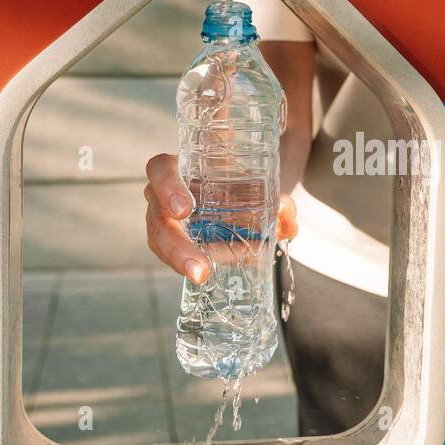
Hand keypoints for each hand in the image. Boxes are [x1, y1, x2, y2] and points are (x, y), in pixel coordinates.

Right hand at [144, 153, 297, 283]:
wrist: (237, 189)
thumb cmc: (236, 178)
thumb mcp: (257, 180)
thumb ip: (277, 197)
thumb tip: (287, 221)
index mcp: (178, 168)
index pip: (160, 170)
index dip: (168, 187)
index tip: (185, 210)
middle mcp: (163, 195)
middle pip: (157, 219)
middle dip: (176, 247)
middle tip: (199, 268)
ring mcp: (165, 221)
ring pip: (161, 243)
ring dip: (182, 263)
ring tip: (204, 276)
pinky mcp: (173, 241)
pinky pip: (174, 257)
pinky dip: (193, 265)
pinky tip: (210, 273)